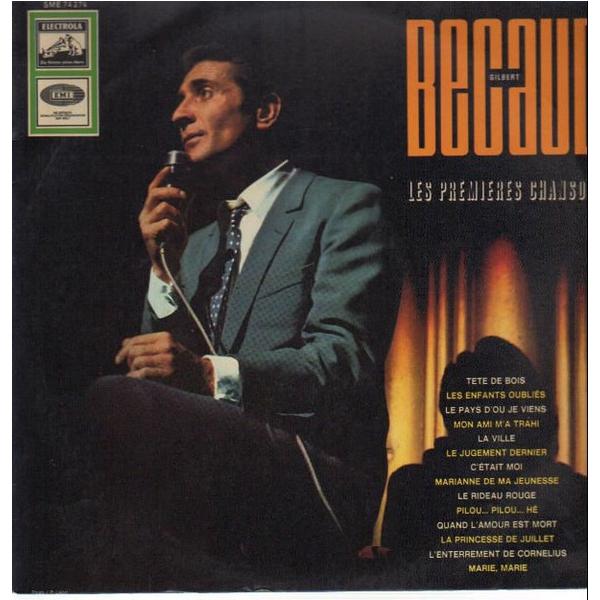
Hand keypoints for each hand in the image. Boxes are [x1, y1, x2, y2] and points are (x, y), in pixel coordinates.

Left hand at [115, 332, 214, 394]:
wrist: (203, 375)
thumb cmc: (182, 362)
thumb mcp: (168, 346)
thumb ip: (148, 344)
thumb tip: (124, 343)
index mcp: (166, 337)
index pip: (136, 340)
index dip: (124, 349)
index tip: (119, 359)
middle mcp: (166, 347)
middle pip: (134, 351)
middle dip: (127, 361)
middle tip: (130, 368)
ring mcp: (167, 360)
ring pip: (137, 362)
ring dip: (133, 370)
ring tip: (138, 374)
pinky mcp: (167, 374)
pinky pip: (142, 374)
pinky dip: (135, 377)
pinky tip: (137, 380)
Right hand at [139, 167, 187, 281]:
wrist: (169, 263)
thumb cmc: (172, 242)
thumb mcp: (180, 221)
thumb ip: (183, 207)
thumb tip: (192, 191)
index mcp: (150, 209)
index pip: (152, 188)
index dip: (160, 177)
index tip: (169, 168)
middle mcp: (145, 214)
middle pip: (155, 193)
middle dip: (172, 191)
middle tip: (184, 196)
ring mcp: (145, 224)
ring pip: (164, 207)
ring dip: (178, 216)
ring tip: (180, 227)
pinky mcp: (148, 234)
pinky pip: (166, 222)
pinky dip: (176, 228)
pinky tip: (176, 236)